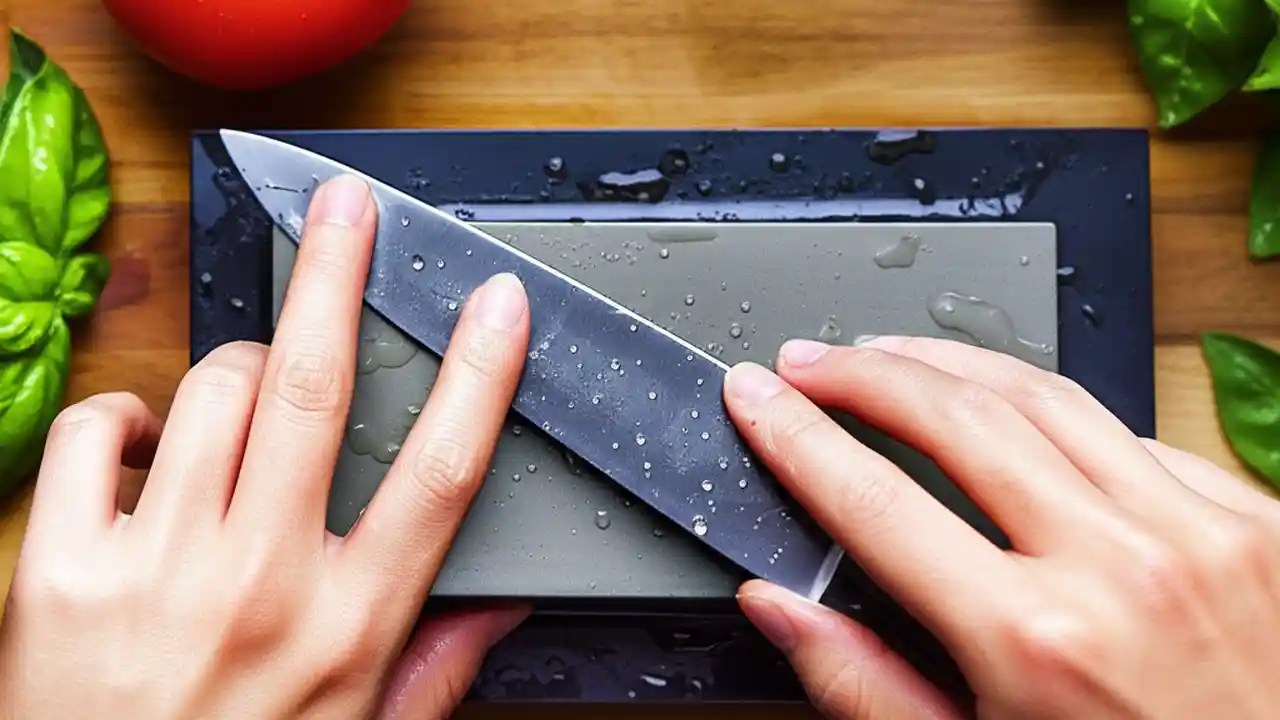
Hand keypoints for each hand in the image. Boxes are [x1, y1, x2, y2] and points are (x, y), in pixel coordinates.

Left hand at [0, 176, 531, 718]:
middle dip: (337, 275)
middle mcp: (262, 582)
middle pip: (315, 388)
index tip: (497, 303)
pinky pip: (97, 430)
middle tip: (345, 207)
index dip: (479, 374)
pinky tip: (145, 443)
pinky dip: (125, 414)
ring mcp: (158, 570)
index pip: (441, 474)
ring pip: (212, 392)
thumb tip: (505, 603)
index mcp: (350, 622)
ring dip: (237, 366)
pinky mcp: (64, 570)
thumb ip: (440, 664)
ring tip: (245, 391)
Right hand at [724, 337, 1279, 718]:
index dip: (797, 437)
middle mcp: (1122, 567)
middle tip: (809, 361)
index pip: (876, 501)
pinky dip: (1060, 415)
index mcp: (1035, 641)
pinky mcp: (1252, 520)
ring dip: (952, 363)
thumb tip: (779, 606)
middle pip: (958, 416)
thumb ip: (866, 684)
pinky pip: (1135, 435)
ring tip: (891, 355)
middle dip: (864, 372)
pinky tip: (1020, 417)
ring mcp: (1200, 532)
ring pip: (1047, 394)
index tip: (756, 398)